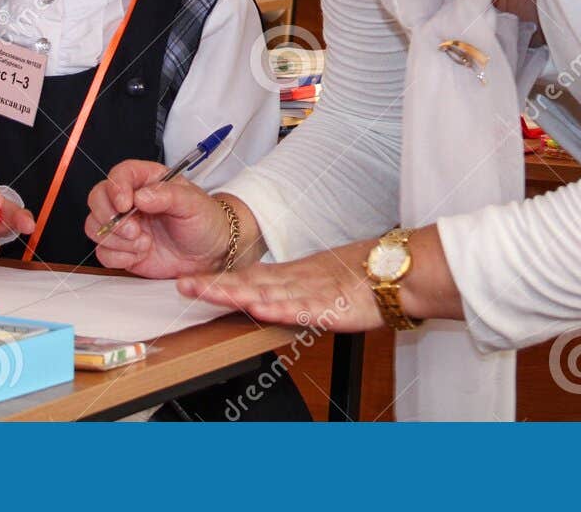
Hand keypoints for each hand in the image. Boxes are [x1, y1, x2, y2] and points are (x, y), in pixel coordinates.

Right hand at [83, 159, 241, 278]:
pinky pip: (103, 252)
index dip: (116, 188)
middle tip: (133, 230)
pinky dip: (119, 256)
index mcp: (148, 181)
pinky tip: (141, 254)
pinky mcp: (122, 248)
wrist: (210, 254)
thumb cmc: (205, 221)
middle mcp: (131, 201)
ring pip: (95, 226)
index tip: (125, 204)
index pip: (120, 175)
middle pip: (97, 198)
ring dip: (116, 239)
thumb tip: (141, 196)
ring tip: (144, 243)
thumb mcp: (194, 204)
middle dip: (108, 216)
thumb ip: (169, 196)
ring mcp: (124, 225)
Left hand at [178, 240, 383, 330]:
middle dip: (215, 286)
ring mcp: (311, 292)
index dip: (219, 281)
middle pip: (250, 283)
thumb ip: (294, 289)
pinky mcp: (329, 305)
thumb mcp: (320, 278)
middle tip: (184, 285)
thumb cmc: (363, 275)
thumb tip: (268, 294)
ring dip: (237, 293)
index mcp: (293, 275)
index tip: (190, 283)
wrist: (396, 270)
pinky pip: (301, 309)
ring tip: (207, 293)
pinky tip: (259, 308)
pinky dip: (279, 308)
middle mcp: (296, 281)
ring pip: (268, 293)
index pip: (249, 278)